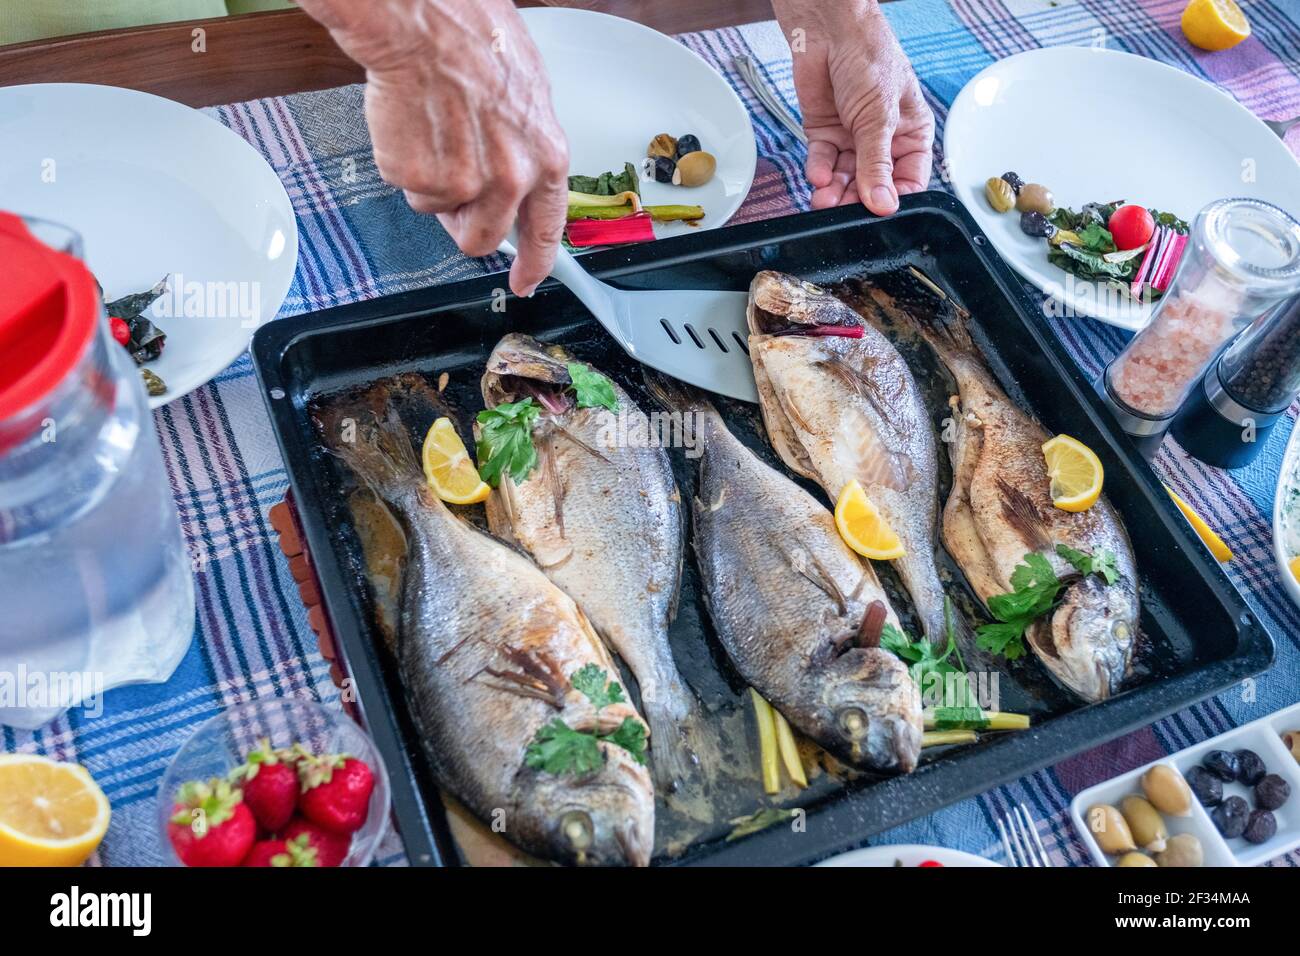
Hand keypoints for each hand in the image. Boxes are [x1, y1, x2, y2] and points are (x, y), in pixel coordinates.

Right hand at [299, 0, 568, 295]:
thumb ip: (523, 143)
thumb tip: (518, 172)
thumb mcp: (525, 90)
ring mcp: (463, 183)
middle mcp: (511, 178)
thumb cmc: (469, 34)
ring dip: (429, 180)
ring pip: (437, 209)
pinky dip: (401, 158)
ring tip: (430, 127)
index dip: (535, 263)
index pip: (546, 229)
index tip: (525, 282)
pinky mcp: (419, 179)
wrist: (420, 17)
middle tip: (449, 183)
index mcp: (545, 155)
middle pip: (481, 237)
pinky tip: (410, 120)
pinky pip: (405, 186)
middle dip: (462, 222)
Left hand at [772, 0, 933, 213]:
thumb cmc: (868, 56)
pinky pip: (823, 163)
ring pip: (845, 179)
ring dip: (835, 192)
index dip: (895, 198)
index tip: (880, 212)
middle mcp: (883, 139)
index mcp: (911, 133)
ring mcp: (852, 138)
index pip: (909, 179)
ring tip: (825, 198)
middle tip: (844, 211)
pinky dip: (819, 172)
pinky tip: (818, 176)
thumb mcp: (879, 115)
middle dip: (858, 199)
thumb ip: (876, 162)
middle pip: (873, 184)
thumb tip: (883, 203)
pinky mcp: (825, 134)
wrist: (829, 30)